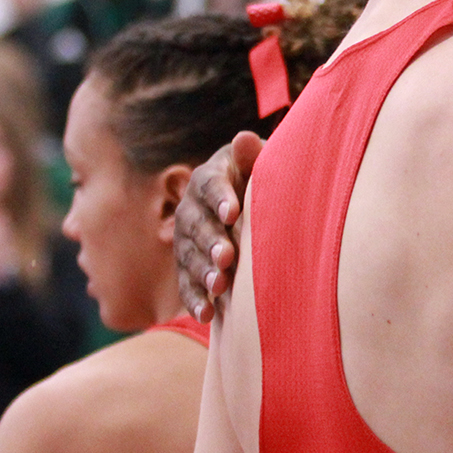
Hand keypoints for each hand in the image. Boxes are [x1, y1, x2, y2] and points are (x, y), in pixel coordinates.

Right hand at [175, 132, 262, 321]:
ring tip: (219, 286)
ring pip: (188, 255)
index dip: (219, 197)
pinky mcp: (188, 268)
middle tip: (227, 257)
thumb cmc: (265, 183)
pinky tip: (206, 314)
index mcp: (209, 178)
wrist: (258, 212)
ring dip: (202, 271)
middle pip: (195, 223)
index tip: (233, 211)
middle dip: (210, 240)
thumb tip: (245, 138)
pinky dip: (195, 299)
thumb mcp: (263, 167)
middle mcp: (191, 208)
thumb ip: (255, 158)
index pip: (208, 184)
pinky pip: (187, 284)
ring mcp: (187, 240)